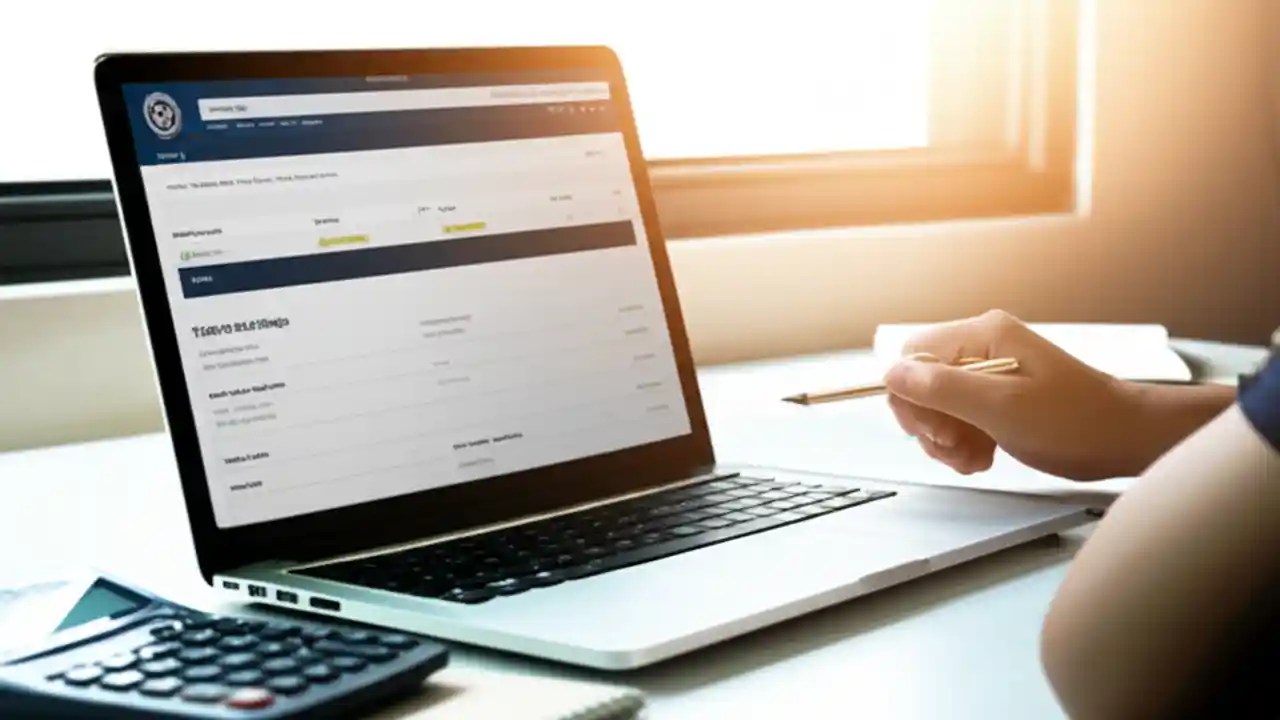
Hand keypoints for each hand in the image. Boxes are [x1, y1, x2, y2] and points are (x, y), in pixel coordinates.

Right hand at [882, 310, 1139, 479]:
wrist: (1124, 439)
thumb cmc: (1075, 421)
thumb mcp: (1001, 407)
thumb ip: (943, 388)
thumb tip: (892, 374)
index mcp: (983, 335)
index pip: (913, 356)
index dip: (911, 396)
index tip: (934, 430)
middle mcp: (983, 347)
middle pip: (921, 382)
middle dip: (929, 422)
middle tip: (955, 446)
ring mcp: (990, 372)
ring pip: (936, 405)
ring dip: (946, 439)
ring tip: (973, 458)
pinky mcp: (997, 397)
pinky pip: (957, 417)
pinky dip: (962, 443)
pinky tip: (982, 458)